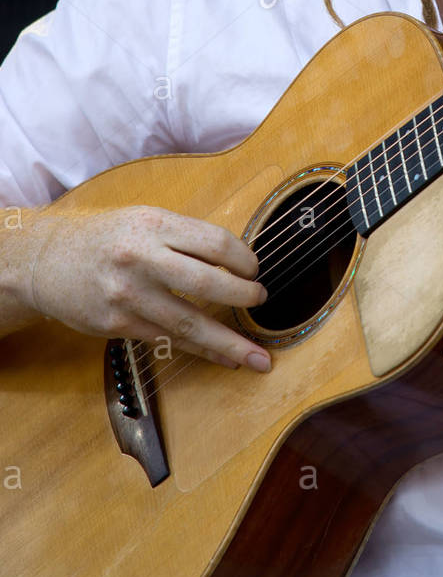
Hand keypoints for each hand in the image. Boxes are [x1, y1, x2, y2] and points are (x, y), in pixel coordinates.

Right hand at [28, 205, 270, 371]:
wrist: (48, 261)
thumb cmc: (107, 237)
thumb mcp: (145, 219)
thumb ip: (185, 237)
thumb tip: (236, 260)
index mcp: (154, 225)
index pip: (214, 242)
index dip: (243, 259)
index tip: (255, 269)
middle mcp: (141, 259)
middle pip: (207, 282)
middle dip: (243, 296)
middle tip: (261, 300)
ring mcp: (128, 295)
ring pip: (190, 322)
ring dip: (228, 342)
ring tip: (256, 357)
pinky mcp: (118, 324)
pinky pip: (168, 341)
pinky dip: (200, 350)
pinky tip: (222, 357)